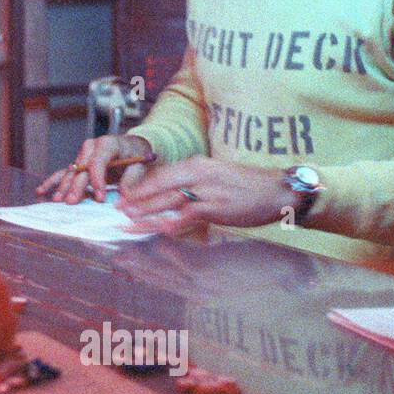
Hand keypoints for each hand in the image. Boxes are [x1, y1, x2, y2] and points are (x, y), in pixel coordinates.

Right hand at [37, 134, 153, 203]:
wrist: (132, 148)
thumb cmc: (136, 155)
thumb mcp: (140, 165)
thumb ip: (133, 179)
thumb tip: (124, 194)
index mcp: (108, 144)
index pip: (97, 162)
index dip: (97, 180)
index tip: (99, 198)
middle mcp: (91, 148)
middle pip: (81, 169)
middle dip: (76, 187)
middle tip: (72, 202)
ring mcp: (82, 156)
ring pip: (71, 172)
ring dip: (64, 187)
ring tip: (58, 200)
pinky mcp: (78, 165)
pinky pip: (63, 173)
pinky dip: (53, 182)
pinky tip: (41, 191)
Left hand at [116, 157, 297, 234]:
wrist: (276, 190)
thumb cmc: (245, 185)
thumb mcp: (213, 176)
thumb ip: (190, 183)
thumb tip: (168, 194)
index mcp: (195, 164)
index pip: (160, 175)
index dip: (140, 188)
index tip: (124, 197)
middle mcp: (198, 174)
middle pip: (159, 187)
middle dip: (136, 200)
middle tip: (118, 210)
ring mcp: (207, 190)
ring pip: (168, 201)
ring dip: (146, 212)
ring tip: (129, 221)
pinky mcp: (217, 207)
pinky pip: (188, 215)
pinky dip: (172, 223)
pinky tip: (159, 229)